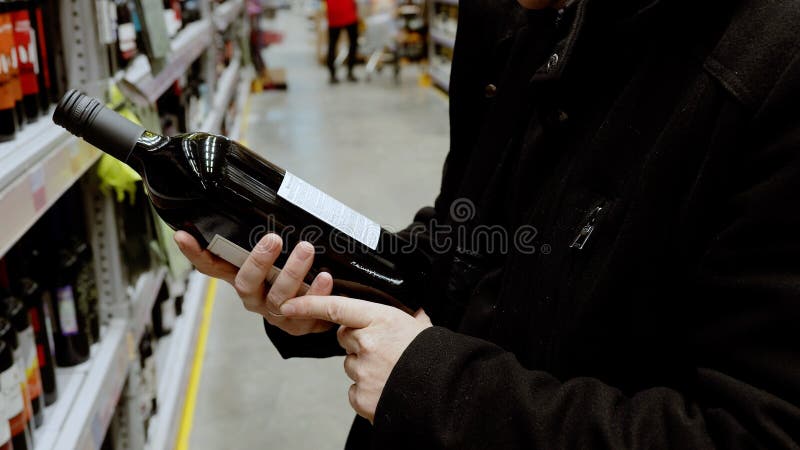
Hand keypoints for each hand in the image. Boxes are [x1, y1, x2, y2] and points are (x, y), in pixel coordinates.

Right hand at [174, 231, 334, 334]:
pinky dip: (319, 293)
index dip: (195, 254)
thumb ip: (270, 236)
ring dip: (292, 272)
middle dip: (258, 261)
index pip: (212, 267)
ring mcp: (276, 313)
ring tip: (306, 249)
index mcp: (242, 278)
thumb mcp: (276, 256)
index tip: (183, 235)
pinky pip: (308, 311)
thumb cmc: (294, 275)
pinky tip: (326, 277)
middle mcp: (254, 297)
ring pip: (279, 297)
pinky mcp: (301, 325)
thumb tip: (276, 193)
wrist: (319, 311)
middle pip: (246, 283)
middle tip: (273, 239)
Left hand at [279, 296, 432, 422]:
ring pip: (351, 365)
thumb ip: (412, 319)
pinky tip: (387, 389)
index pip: (336, 307)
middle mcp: (367, 342)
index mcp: (382, 319)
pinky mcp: (361, 396)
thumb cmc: (436, 359)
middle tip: (384, 350)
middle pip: (345, 337)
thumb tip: (415, 314)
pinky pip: (354, 390)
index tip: (289, 305)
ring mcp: (362, 370)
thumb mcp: (425, 329)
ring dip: (365, 368)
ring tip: (391, 373)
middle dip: (359, 342)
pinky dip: (367, 391)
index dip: (308, 305)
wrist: (446, 394)